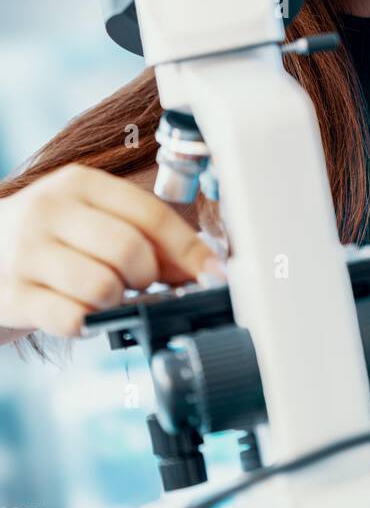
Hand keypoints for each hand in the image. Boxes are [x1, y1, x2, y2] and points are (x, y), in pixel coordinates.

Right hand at [0, 165, 219, 339]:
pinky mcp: (12, 296)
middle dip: (149, 277)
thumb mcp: (86, 217)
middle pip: (131, 250)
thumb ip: (139, 232)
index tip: (212, 273)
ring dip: (117, 302)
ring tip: (105, 296)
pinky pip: (73, 319)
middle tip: (140, 284)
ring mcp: (26, 253)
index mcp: (78, 183)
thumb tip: (200, 266)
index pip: (150, 214)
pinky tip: (80, 313)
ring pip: (104, 286)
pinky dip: (88, 324)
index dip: (189, 249)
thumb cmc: (45, 240)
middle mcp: (50, 210)